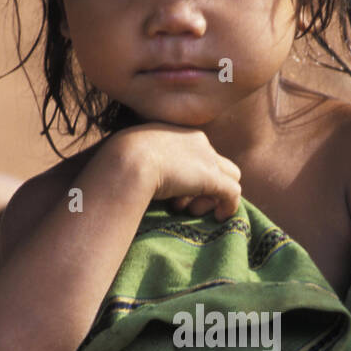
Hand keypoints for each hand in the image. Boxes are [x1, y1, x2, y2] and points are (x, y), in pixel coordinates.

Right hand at [111, 123, 241, 221]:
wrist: (126, 161)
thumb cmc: (117, 162)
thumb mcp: (129, 156)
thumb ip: (142, 163)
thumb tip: (139, 179)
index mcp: (176, 132)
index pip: (196, 152)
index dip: (190, 175)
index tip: (172, 192)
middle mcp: (196, 140)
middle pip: (216, 163)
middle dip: (205, 186)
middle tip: (183, 204)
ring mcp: (206, 158)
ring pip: (229, 177)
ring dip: (214, 197)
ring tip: (192, 211)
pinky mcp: (212, 177)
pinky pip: (233, 193)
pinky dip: (229, 206)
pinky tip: (220, 217)